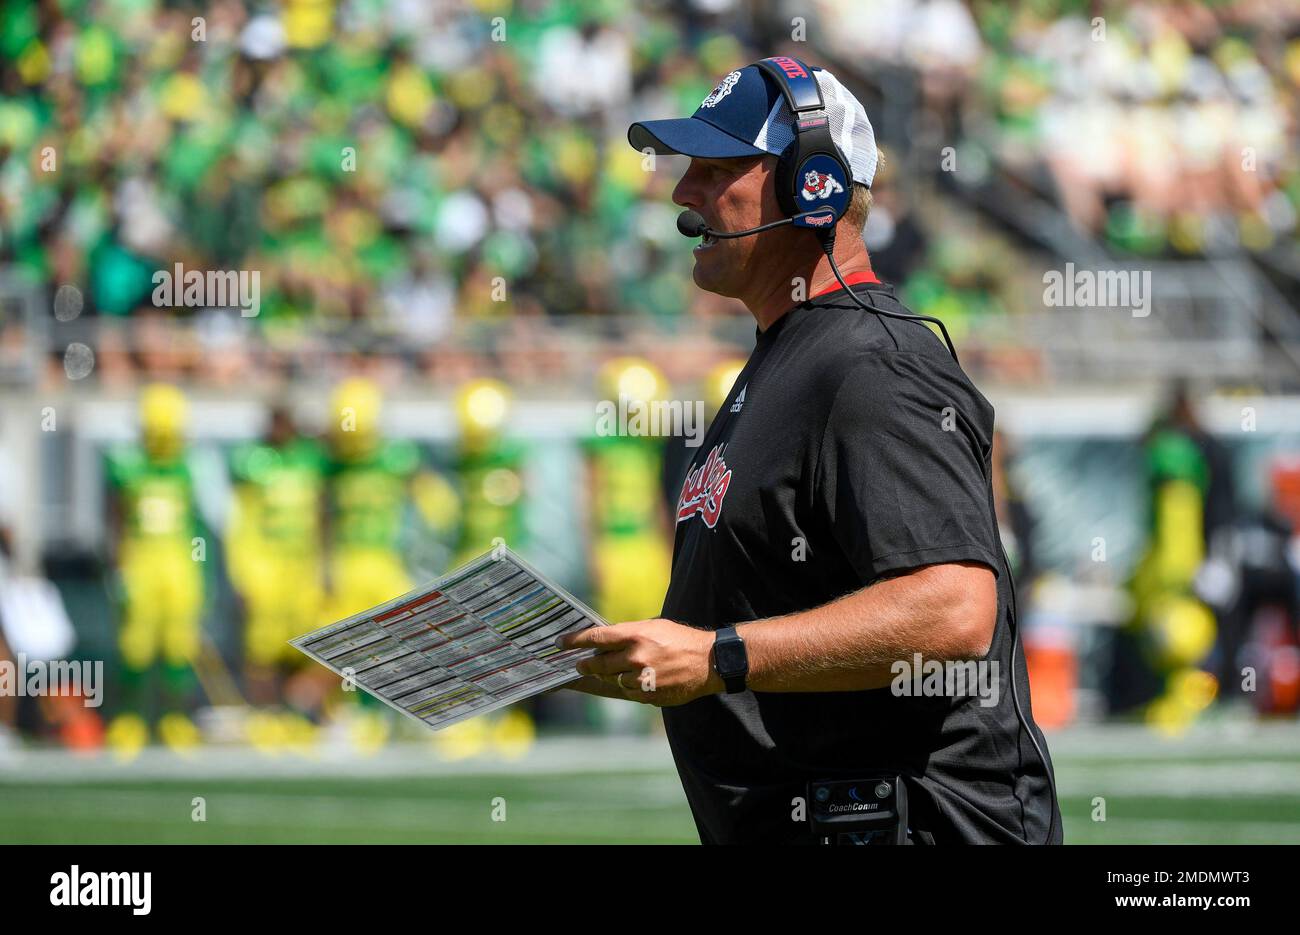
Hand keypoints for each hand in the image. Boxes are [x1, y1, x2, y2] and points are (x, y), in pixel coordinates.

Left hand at [558, 619, 722, 706]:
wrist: (709, 661)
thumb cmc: (680, 640)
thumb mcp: (654, 627)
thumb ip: (628, 635)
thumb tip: (602, 641)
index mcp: (636, 635)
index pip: (596, 638)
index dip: (574, 641)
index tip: (560, 643)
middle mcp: (636, 657)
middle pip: (597, 664)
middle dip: (585, 665)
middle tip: (579, 665)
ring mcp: (642, 679)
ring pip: (613, 681)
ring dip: (612, 677)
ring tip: (623, 670)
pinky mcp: (649, 695)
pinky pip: (629, 693)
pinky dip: (630, 687)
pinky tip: (640, 680)